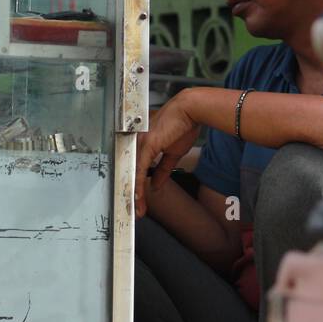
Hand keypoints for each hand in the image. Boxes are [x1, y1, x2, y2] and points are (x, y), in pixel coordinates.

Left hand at [134, 89, 200, 217]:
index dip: (138, 187)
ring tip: (138, 209)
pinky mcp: (147, 145)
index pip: (137, 170)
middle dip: (134, 194)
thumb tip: (156, 184)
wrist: (190, 110)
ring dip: (136, 194)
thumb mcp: (173, 153)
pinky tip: (139, 196)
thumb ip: (163, 169)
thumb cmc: (183, 125)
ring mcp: (140, 144)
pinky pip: (139, 169)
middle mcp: (137, 143)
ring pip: (134, 173)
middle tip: (136, 210)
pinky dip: (138, 183)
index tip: (141, 202)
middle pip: (132, 173)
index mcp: (143, 144)